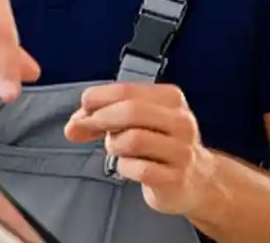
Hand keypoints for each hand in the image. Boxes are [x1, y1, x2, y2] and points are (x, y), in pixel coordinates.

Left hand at [64, 83, 210, 215]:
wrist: (196, 180)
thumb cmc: (161, 145)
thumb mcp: (138, 121)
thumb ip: (104, 116)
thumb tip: (73, 126)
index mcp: (171, 98)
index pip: (127, 90)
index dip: (98, 98)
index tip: (83, 108)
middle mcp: (180, 121)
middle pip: (130, 111)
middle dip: (100, 119)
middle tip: (86, 128)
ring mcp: (181, 150)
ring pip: (132, 140)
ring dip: (114, 145)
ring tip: (118, 149)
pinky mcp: (175, 177)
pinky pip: (138, 169)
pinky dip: (125, 168)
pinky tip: (129, 167)